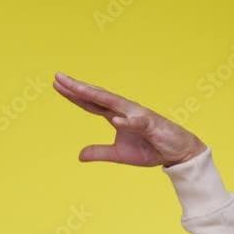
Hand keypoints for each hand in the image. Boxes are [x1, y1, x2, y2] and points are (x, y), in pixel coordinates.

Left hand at [52, 72, 206, 166]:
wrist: (176, 153)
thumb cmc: (149, 148)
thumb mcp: (118, 155)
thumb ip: (99, 152)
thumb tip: (79, 156)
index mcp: (116, 115)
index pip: (90, 103)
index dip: (73, 95)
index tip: (57, 84)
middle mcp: (124, 110)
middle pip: (97, 96)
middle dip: (78, 87)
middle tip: (58, 77)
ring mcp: (138, 115)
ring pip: (114, 103)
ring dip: (96, 95)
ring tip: (78, 89)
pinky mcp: (151, 125)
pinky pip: (138, 123)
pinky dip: (127, 121)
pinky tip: (116, 119)